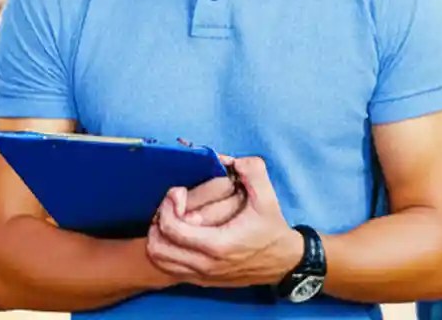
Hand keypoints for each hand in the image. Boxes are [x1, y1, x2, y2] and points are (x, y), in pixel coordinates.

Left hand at [146, 157, 303, 288]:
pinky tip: (177, 233)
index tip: (178, 192)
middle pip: (158, 246)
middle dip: (159, 219)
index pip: (172, 228)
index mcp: (218, 245)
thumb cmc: (272, 230)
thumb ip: (252, 172)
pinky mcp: (201, 281)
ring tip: (171, 218)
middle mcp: (205, 264)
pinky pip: (168, 267)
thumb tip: (229, 160)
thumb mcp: (267, 198)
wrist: (283, 263)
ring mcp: (201, 275)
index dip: (168, 205)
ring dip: (158, 236)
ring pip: (159, 259)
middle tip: (171, 204)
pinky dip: (164, 249)